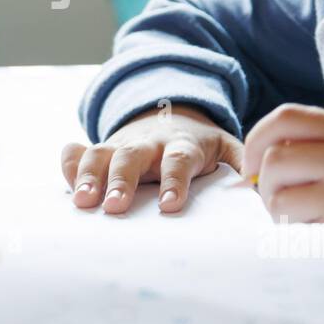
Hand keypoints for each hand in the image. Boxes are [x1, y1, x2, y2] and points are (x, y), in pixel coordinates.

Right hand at [60, 103, 244, 213]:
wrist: (169, 115)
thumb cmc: (198, 146)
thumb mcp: (224, 147)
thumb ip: (241, 163)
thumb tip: (261, 186)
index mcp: (181, 146)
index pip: (178, 162)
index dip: (174, 182)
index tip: (169, 206)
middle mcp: (146, 144)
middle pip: (131, 158)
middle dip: (121, 181)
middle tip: (114, 207)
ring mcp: (119, 145)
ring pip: (99, 154)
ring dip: (88, 175)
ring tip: (81, 201)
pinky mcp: (98, 149)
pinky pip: (76, 152)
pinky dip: (68, 162)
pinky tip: (63, 180)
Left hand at [238, 104, 323, 225]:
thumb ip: (314, 147)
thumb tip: (253, 166)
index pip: (286, 117)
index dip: (256, 138)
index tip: (251, 165)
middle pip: (274, 159)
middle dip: (265, 185)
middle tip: (280, 201)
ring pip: (276, 196)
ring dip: (280, 213)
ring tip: (307, 219)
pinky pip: (293, 226)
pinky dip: (295, 233)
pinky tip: (320, 234)